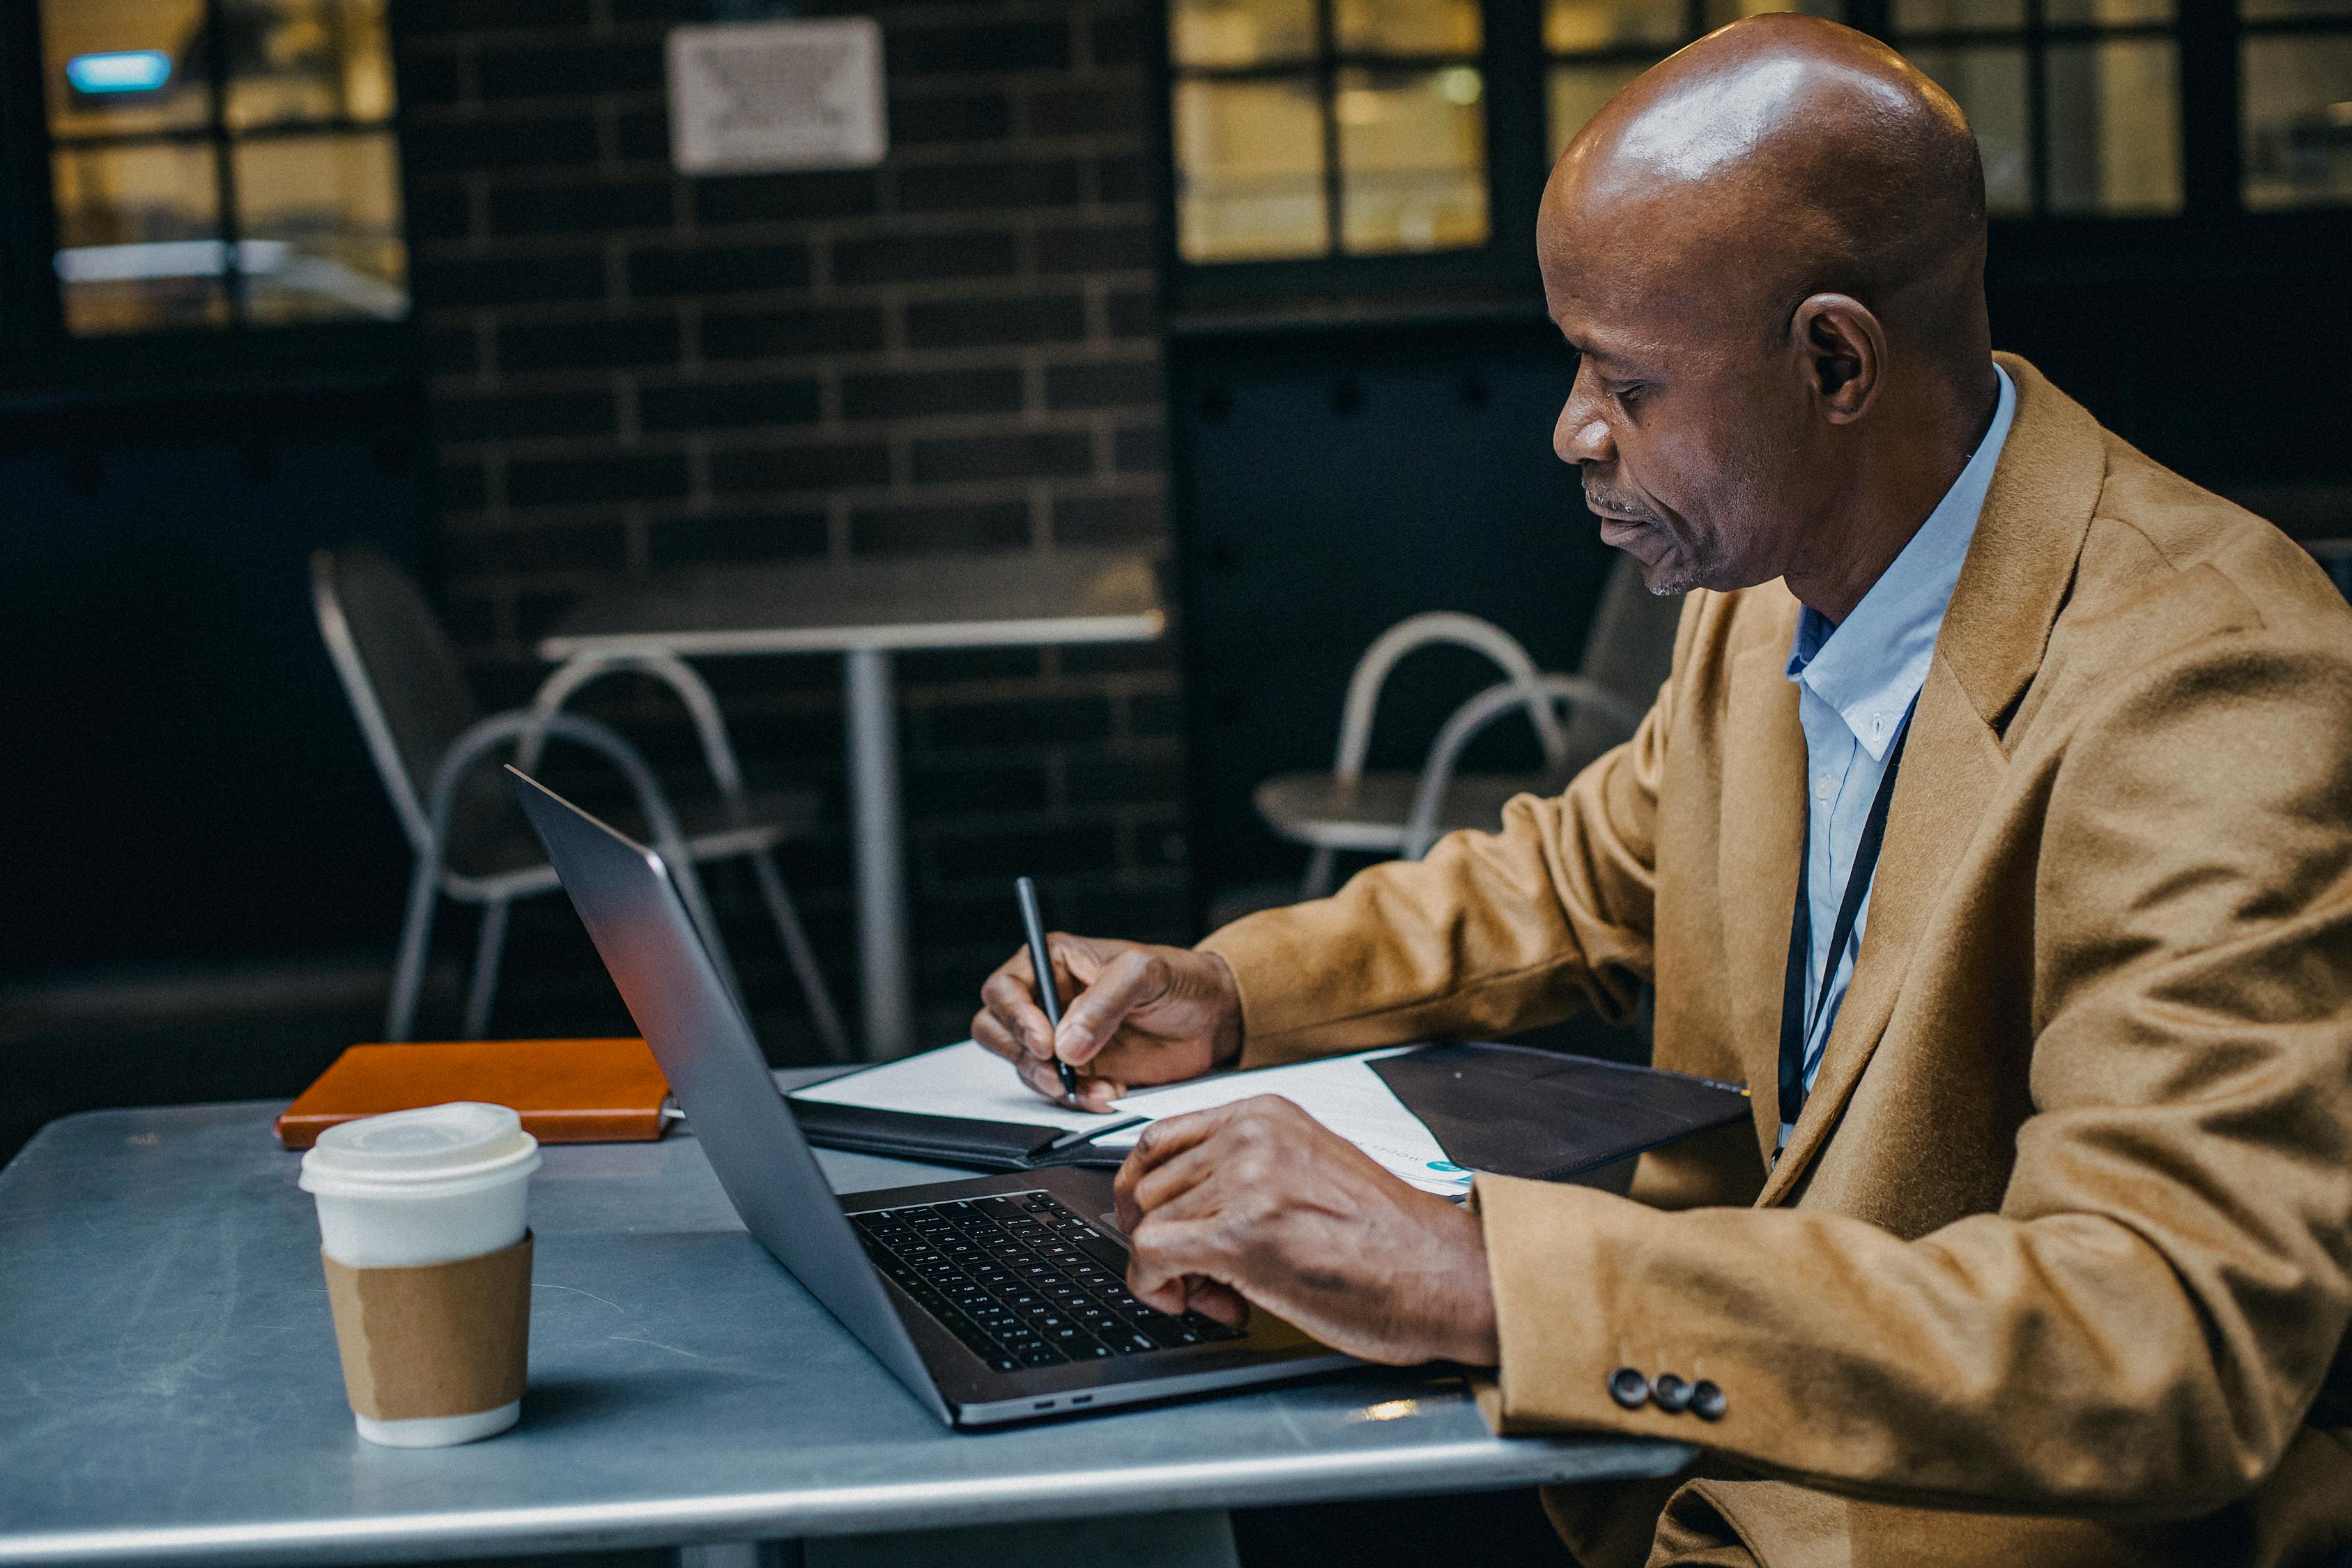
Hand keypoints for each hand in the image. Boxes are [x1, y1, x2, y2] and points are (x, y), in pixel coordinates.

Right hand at [973, 936, 1242, 1110]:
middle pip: (997, 1030)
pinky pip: (1057, 1092)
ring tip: (1098, 1085)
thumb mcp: (1145, 974)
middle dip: (1023, 1056)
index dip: (1015, 1017)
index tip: (1043, 1041)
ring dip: (1055, 1084)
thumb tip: (1066, 1043)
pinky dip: (1078, 1099)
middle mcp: (1048, 999)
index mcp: (1053, 962)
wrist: (1214, 1019)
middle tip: (1057, 1072)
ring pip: (1025, 1067)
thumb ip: (1104, 1003)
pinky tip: (1110, 1092)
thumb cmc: (1181, 980)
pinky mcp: (1079, 1071)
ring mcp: (1060, 1038)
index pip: (1005, 988)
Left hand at [1111, 1096, 1499, 1366]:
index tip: (1161, 1229)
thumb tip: (1180, 1204)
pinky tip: (1199, 1303)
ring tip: (1222, 1295)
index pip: (1160, 1141)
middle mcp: (1251, 1135)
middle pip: (1146, 1184)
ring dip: (1170, 1272)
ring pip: (1147, 1222)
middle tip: (1202, 1278)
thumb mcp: (1309, 1171)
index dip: (1148, 1196)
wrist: (1446, 1276)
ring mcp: (1245, 1179)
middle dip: (1160, 1239)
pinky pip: (1151, 1255)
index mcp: (1267, 1115)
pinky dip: (1155, 1288)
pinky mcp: (1241, 1234)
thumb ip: (1246, 1172)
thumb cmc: (1391, 1241)